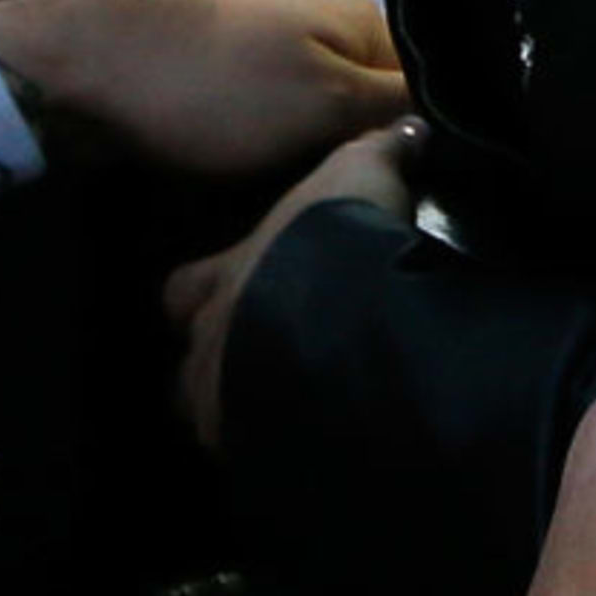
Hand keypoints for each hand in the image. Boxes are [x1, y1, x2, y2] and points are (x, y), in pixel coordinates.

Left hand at [0, 0, 400, 178]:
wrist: (83, 71)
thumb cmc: (213, 88)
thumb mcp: (326, 105)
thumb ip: (399, 111)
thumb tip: (468, 123)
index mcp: (365, 18)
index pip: (434, 91)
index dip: (430, 148)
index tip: (417, 203)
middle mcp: (327, 23)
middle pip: (377, 108)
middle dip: (368, 157)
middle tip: (355, 211)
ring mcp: (274, 45)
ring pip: (325, 123)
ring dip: (316, 163)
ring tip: (304, 204)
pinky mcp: (229, 74)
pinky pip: (278, 124)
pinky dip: (273, 156)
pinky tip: (261, 186)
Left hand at [163, 118, 415, 450]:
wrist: (348, 313)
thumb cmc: (337, 236)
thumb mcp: (362, 172)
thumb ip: (380, 153)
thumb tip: (410, 127)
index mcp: (225, 281)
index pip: (184, 290)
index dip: (202, 290)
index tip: (222, 288)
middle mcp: (214, 348)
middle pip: (187, 374)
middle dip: (216, 372)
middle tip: (254, 368)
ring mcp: (230, 412)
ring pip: (215, 427)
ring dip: (244, 421)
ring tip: (285, 422)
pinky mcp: (264, 458)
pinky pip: (264, 468)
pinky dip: (284, 460)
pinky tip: (316, 458)